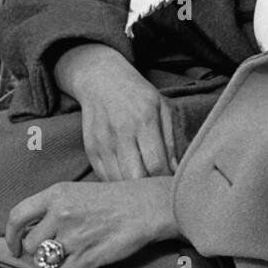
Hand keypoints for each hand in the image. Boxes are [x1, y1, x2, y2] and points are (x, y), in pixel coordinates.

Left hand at [6, 177, 174, 267]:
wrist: (147, 207)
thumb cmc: (116, 199)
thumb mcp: (78, 192)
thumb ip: (54, 208)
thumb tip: (34, 232)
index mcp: (56, 194)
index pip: (17, 216)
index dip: (12, 236)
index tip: (15, 246)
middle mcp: (60, 214)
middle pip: (30, 245)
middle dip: (38, 253)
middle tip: (52, 253)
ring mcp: (73, 237)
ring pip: (45, 262)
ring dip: (52, 265)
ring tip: (69, 258)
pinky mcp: (87, 257)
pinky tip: (78, 267)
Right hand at [53, 44, 177, 180]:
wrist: (101, 80)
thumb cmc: (138, 95)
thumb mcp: (162, 108)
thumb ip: (171, 140)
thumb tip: (176, 169)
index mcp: (144, 120)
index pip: (155, 163)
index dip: (165, 178)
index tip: (171, 181)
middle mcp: (120, 132)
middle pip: (135, 176)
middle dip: (149, 187)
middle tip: (157, 187)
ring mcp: (103, 142)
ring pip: (118, 180)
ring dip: (132, 188)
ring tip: (143, 184)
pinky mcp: (90, 148)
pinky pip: (104, 177)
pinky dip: (117, 183)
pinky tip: (128, 178)